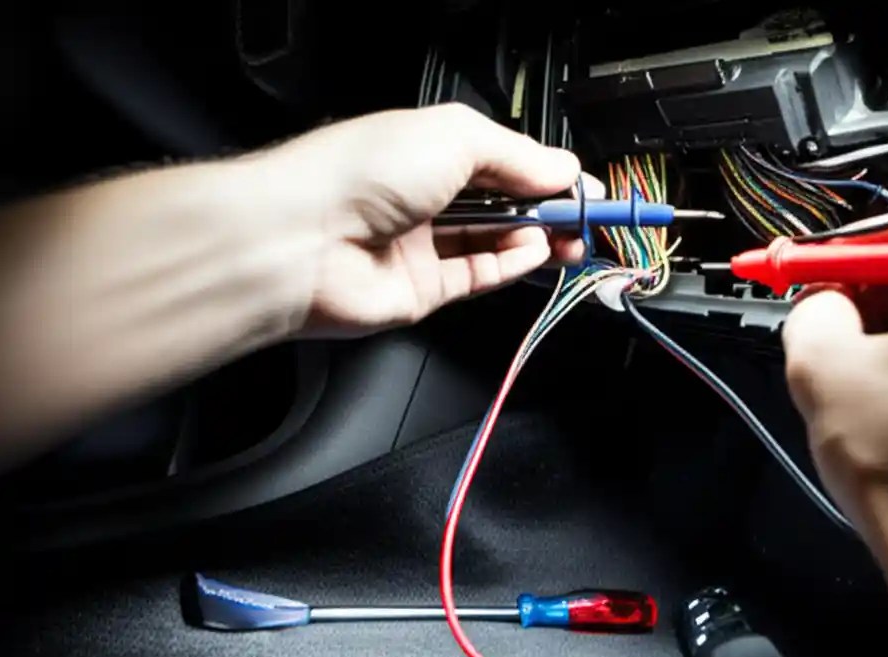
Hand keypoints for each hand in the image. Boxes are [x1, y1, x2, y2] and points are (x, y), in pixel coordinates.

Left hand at [253, 103, 586, 337]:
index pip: (502, 160)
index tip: (584, 185)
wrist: (300, 240)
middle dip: (550, 208)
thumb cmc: (362, 171)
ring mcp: (424, 245)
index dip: (546, 172)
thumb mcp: (456, 136)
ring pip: (497, 242)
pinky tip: (537, 250)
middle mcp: (426, 195)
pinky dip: (512, 263)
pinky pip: (479, 275)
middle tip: (587, 217)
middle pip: (504, 203)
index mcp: (428, 148)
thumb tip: (565, 169)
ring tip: (571, 236)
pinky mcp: (425, 290)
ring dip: (539, 237)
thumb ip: (518, 156)